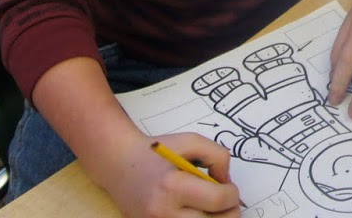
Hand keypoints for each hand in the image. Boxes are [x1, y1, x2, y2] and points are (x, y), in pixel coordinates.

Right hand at [102, 130, 239, 217]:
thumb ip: (218, 157)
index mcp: (173, 186)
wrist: (119, 164)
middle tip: (226, 201)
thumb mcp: (191, 142)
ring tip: (213, 208)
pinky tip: (197, 213)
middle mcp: (163, 212)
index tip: (228, 187)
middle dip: (229, 212)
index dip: (232, 194)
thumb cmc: (156, 152)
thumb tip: (227, 183)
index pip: (218, 200)